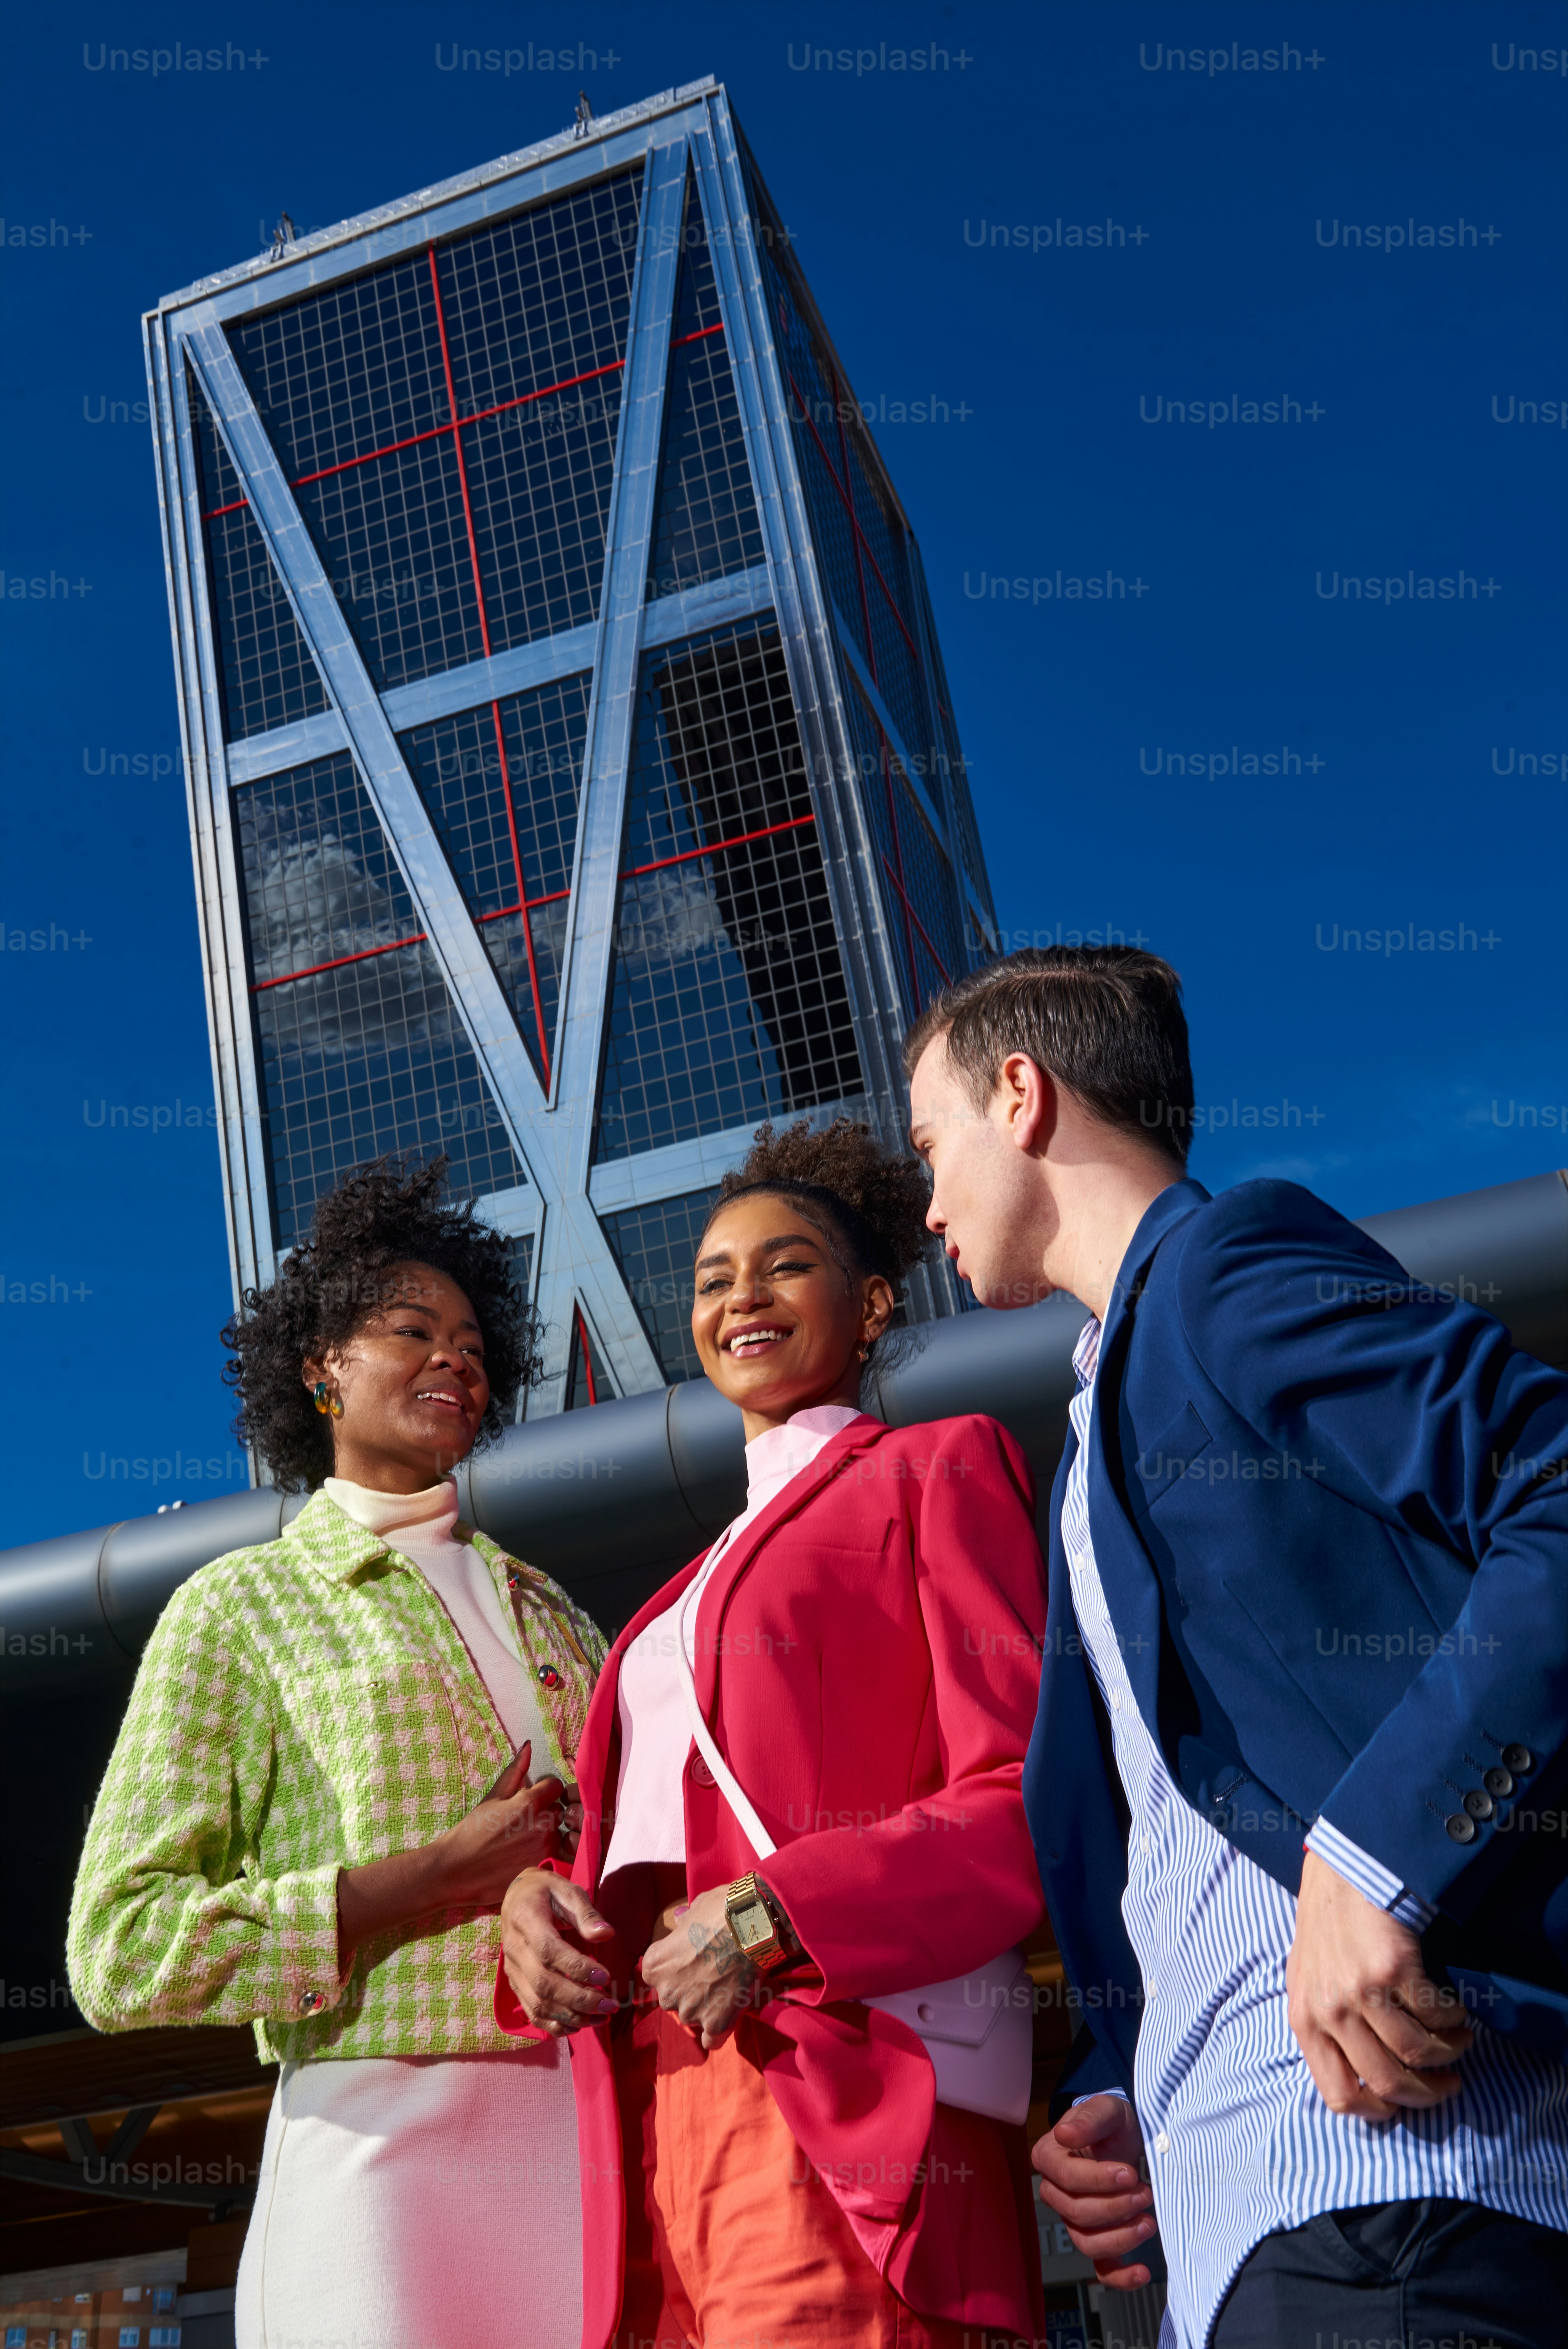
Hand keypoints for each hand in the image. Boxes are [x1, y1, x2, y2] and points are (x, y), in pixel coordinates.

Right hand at [337, 1743, 568, 1959]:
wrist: (456, 1872)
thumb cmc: (471, 1833)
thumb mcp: (492, 1798)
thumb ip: (515, 1772)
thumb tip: (528, 1746)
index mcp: (529, 1803)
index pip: (556, 1785)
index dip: (545, 1789)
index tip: (532, 1797)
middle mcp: (543, 1824)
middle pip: (560, 1809)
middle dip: (547, 1810)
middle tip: (526, 1820)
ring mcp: (546, 1849)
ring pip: (561, 1832)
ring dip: (550, 1833)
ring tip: (526, 1840)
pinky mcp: (545, 1869)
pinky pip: (560, 1855)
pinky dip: (550, 1853)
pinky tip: (530, 1855)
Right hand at [499, 1869, 617, 2035]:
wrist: (516, 1897)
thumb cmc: (546, 1892)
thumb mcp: (567, 1890)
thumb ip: (586, 1913)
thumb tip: (606, 1935)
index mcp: (526, 1919)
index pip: (548, 1951)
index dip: (576, 1968)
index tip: (605, 1977)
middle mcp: (514, 1948)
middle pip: (543, 1983)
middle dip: (579, 1999)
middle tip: (611, 2005)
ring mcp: (512, 1969)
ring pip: (537, 2002)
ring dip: (571, 2016)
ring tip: (601, 2018)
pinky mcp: (515, 1983)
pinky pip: (531, 2011)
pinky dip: (553, 2025)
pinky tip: (578, 2026)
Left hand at [640, 1883, 756, 2049]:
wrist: (755, 1926)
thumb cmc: (723, 1911)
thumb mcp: (695, 1909)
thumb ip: (684, 1923)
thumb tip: (681, 1921)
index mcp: (654, 1965)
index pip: (656, 1976)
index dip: (675, 1968)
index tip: (691, 1961)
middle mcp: (666, 1992)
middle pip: (673, 1999)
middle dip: (688, 1990)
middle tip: (711, 1974)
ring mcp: (690, 2011)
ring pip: (692, 2017)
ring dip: (705, 2008)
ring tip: (727, 1988)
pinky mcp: (715, 2024)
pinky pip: (711, 2041)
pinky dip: (717, 2033)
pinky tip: (728, 2017)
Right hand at [1032, 2093, 1155, 2289]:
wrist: (1126, 2138)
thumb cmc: (1111, 2123)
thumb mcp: (1106, 2110)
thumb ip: (1089, 2118)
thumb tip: (1064, 2133)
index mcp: (1049, 2158)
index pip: (1066, 2177)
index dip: (1098, 2179)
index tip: (1129, 2173)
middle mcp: (1056, 2193)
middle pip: (1078, 2212)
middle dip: (1115, 2207)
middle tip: (1144, 2193)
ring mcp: (1075, 2220)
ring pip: (1088, 2242)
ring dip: (1121, 2238)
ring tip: (1148, 2222)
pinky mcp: (1097, 2238)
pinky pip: (1102, 2267)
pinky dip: (1121, 2277)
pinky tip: (1142, 2272)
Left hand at [1287, 1850, 1472, 2120]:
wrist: (1342, 1872)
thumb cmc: (1327, 1929)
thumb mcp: (1309, 1982)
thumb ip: (1326, 2029)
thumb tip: (1364, 2082)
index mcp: (1305, 2021)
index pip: (1340, 2095)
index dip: (1379, 2111)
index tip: (1403, 2103)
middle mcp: (1330, 2011)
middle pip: (1388, 2083)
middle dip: (1428, 2093)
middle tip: (1448, 2083)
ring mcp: (1360, 1990)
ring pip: (1418, 2053)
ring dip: (1448, 2054)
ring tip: (1459, 2041)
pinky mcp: (1393, 1968)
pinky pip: (1435, 2015)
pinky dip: (1454, 2019)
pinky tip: (1456, 2009)